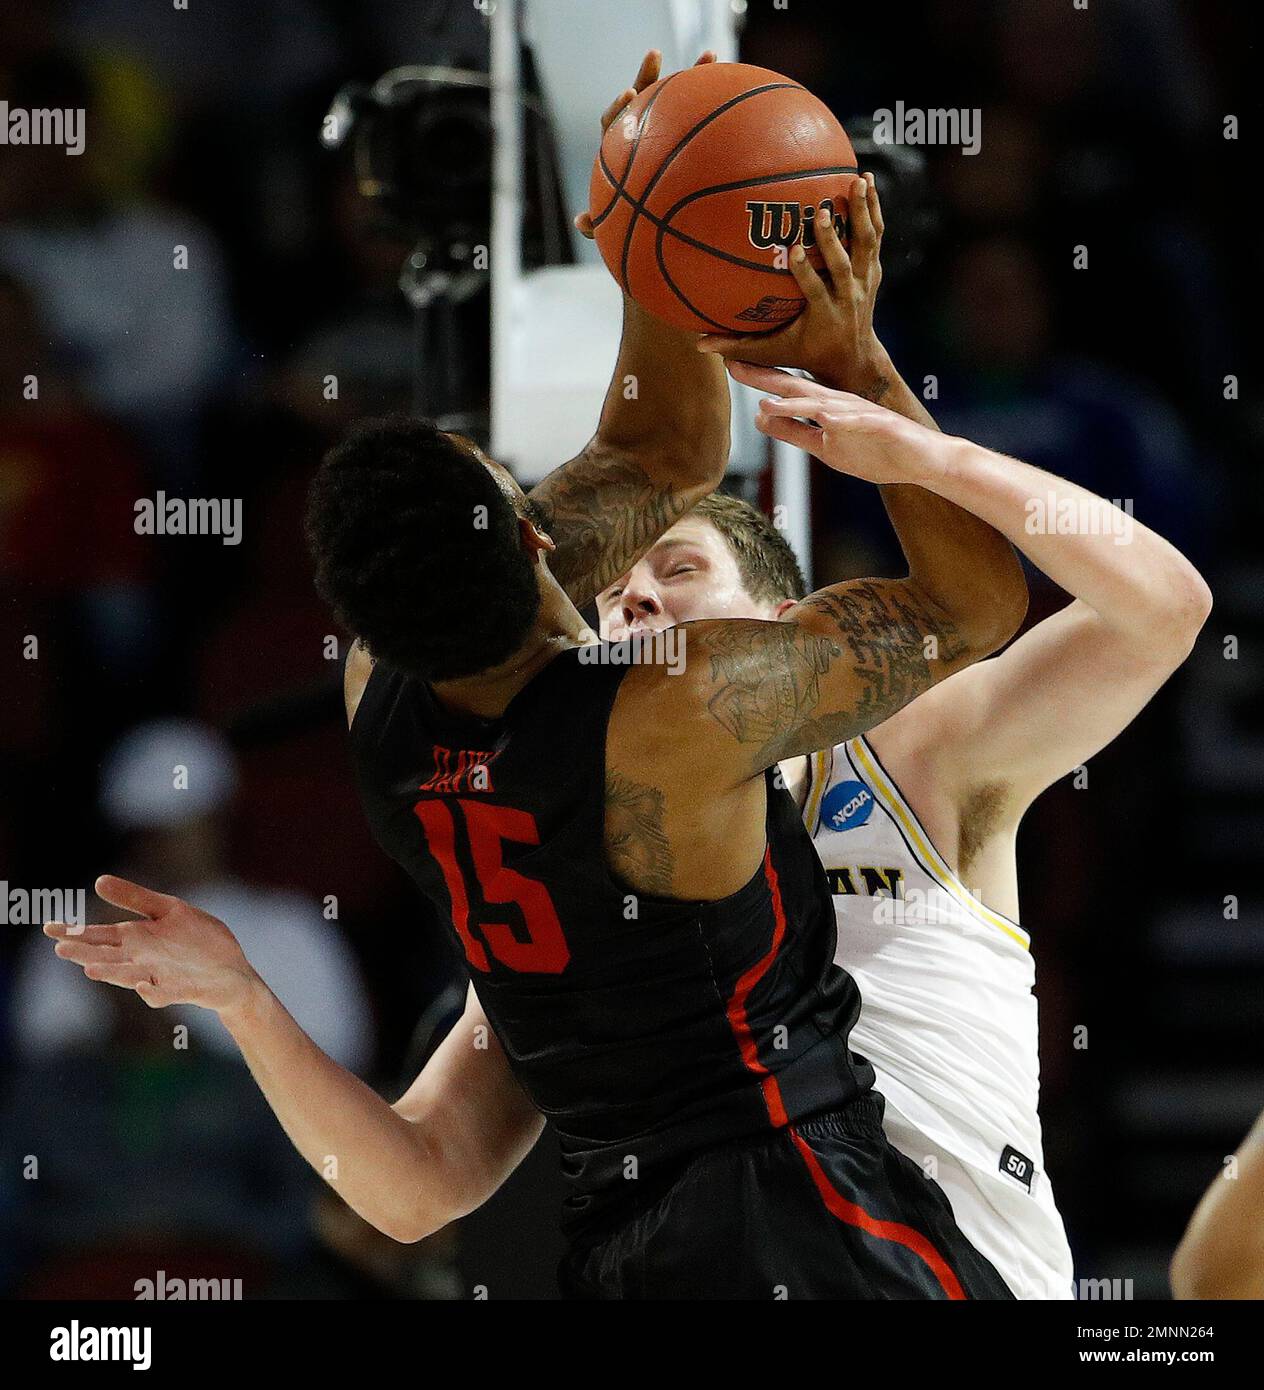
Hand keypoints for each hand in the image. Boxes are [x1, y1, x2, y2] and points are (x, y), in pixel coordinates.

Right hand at [44, 874, 259, 1014]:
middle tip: (61, 948)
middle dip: (85, 953)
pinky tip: (144, 986)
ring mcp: (158, 977)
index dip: (76, 932)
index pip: (100, 935)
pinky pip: (164, 994)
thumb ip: (136, 899)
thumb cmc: (197, 939)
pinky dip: (153, 992)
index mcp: (137, 938)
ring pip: (129, 976)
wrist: (231, 971)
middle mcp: (141, 960)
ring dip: (112, 974)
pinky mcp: (180, 991)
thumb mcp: (169, 910)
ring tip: (91, 968)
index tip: (49, 928)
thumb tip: (98, 881)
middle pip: (108, 956)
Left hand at [574, 48, 716, 239]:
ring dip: (692, 75)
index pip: (612, 121)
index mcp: (617, 149)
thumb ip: (600, 224)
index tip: (628, 95)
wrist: (655, 220)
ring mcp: (665, 131)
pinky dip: (717, 105)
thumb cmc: (631, 221)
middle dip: (648, 76)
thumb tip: (582, 222)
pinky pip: (702, 117)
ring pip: (676, 100)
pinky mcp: (687, 135)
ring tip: (711, 55)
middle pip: (640, 98)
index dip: (619, 108)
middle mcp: (639, 134)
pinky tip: (737, 96)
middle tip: (656, 56)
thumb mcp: (616, 225)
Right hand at [698, 174, 888, 393]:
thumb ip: (740, 347)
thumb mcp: (775, 353)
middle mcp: (848, 297)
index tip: (793, 249)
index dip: (806, 272)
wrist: (853, 358)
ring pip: (866, 243)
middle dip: (833, 239)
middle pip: (843, 265)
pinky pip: (875, 235)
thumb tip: (700, 344)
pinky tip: (867, 180)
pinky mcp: (872, 270)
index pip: (815, 291)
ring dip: (863, 212)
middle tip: (822, 209)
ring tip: (858, 179)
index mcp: (825, 315)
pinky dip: (873, 208)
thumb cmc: (807, 353)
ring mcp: (865, 282)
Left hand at [728, 360, 952, 486]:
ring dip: (795, 399)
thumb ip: (794, 432)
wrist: (921, 460)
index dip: (758, 377)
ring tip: (766, 397)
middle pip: (797, 385)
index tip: (730, 365)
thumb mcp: (824, 447)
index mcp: (825, 407)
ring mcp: (859, 412)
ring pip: (823, 402)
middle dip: (765, 375)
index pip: (786, 389)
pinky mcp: (878, 423)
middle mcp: (839, 402)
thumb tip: (762, 417)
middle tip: (735, 362)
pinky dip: (838, 418)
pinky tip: (822, 417)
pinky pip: (856, 420)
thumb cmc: (874, 452)